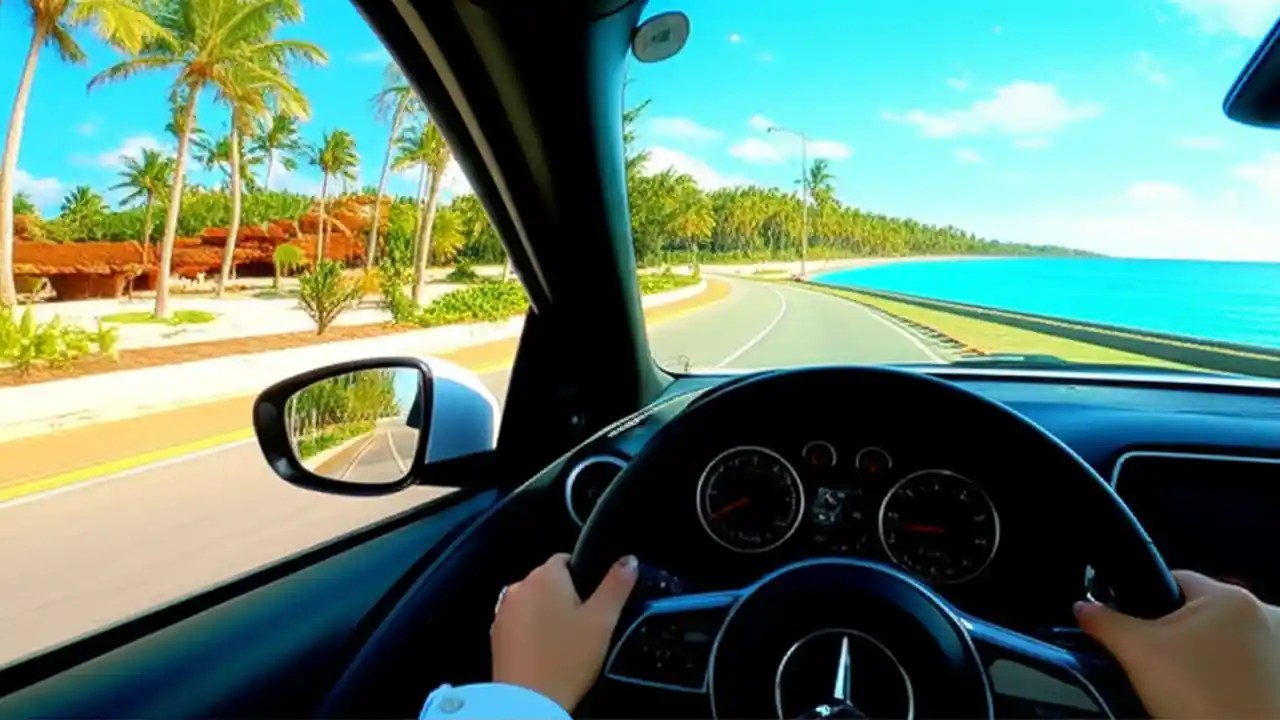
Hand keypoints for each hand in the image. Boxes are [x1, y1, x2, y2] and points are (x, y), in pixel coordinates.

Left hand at [491, 553, 637, 711]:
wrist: (527, 701)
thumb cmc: (568, 656)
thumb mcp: (602, 621)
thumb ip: (617, 585)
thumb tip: (629, 559)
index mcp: (545, 575)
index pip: (566, 560)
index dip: (584, 577)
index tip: (594, 603)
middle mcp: (518, 586)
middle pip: (548, 582)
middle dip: (565, 597)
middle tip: (584, 626)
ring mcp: (502, 611)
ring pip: (533, 603)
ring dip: (547, 614)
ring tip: (565, 642)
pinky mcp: (495, 635)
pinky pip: (519, 623)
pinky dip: (531, 631)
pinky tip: (544, 652)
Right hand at [1076, 570, 1279, 718]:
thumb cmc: (1196, 692)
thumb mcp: (1137, 652)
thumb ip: (1105, 622)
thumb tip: (1082, 607)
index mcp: (1229, 597)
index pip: (1174, 579)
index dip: (1144, 598)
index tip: (1132, 627)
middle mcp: (1263, 614)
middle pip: (1199, 612)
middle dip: (1174, 632)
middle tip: (1155, 660)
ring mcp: (1277, 648)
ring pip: (1221, 640)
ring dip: (1202, 654)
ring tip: (1183, 682)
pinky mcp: (1279, 679)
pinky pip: (1241, 664)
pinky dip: (1224, 674)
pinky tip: (1208, 694)